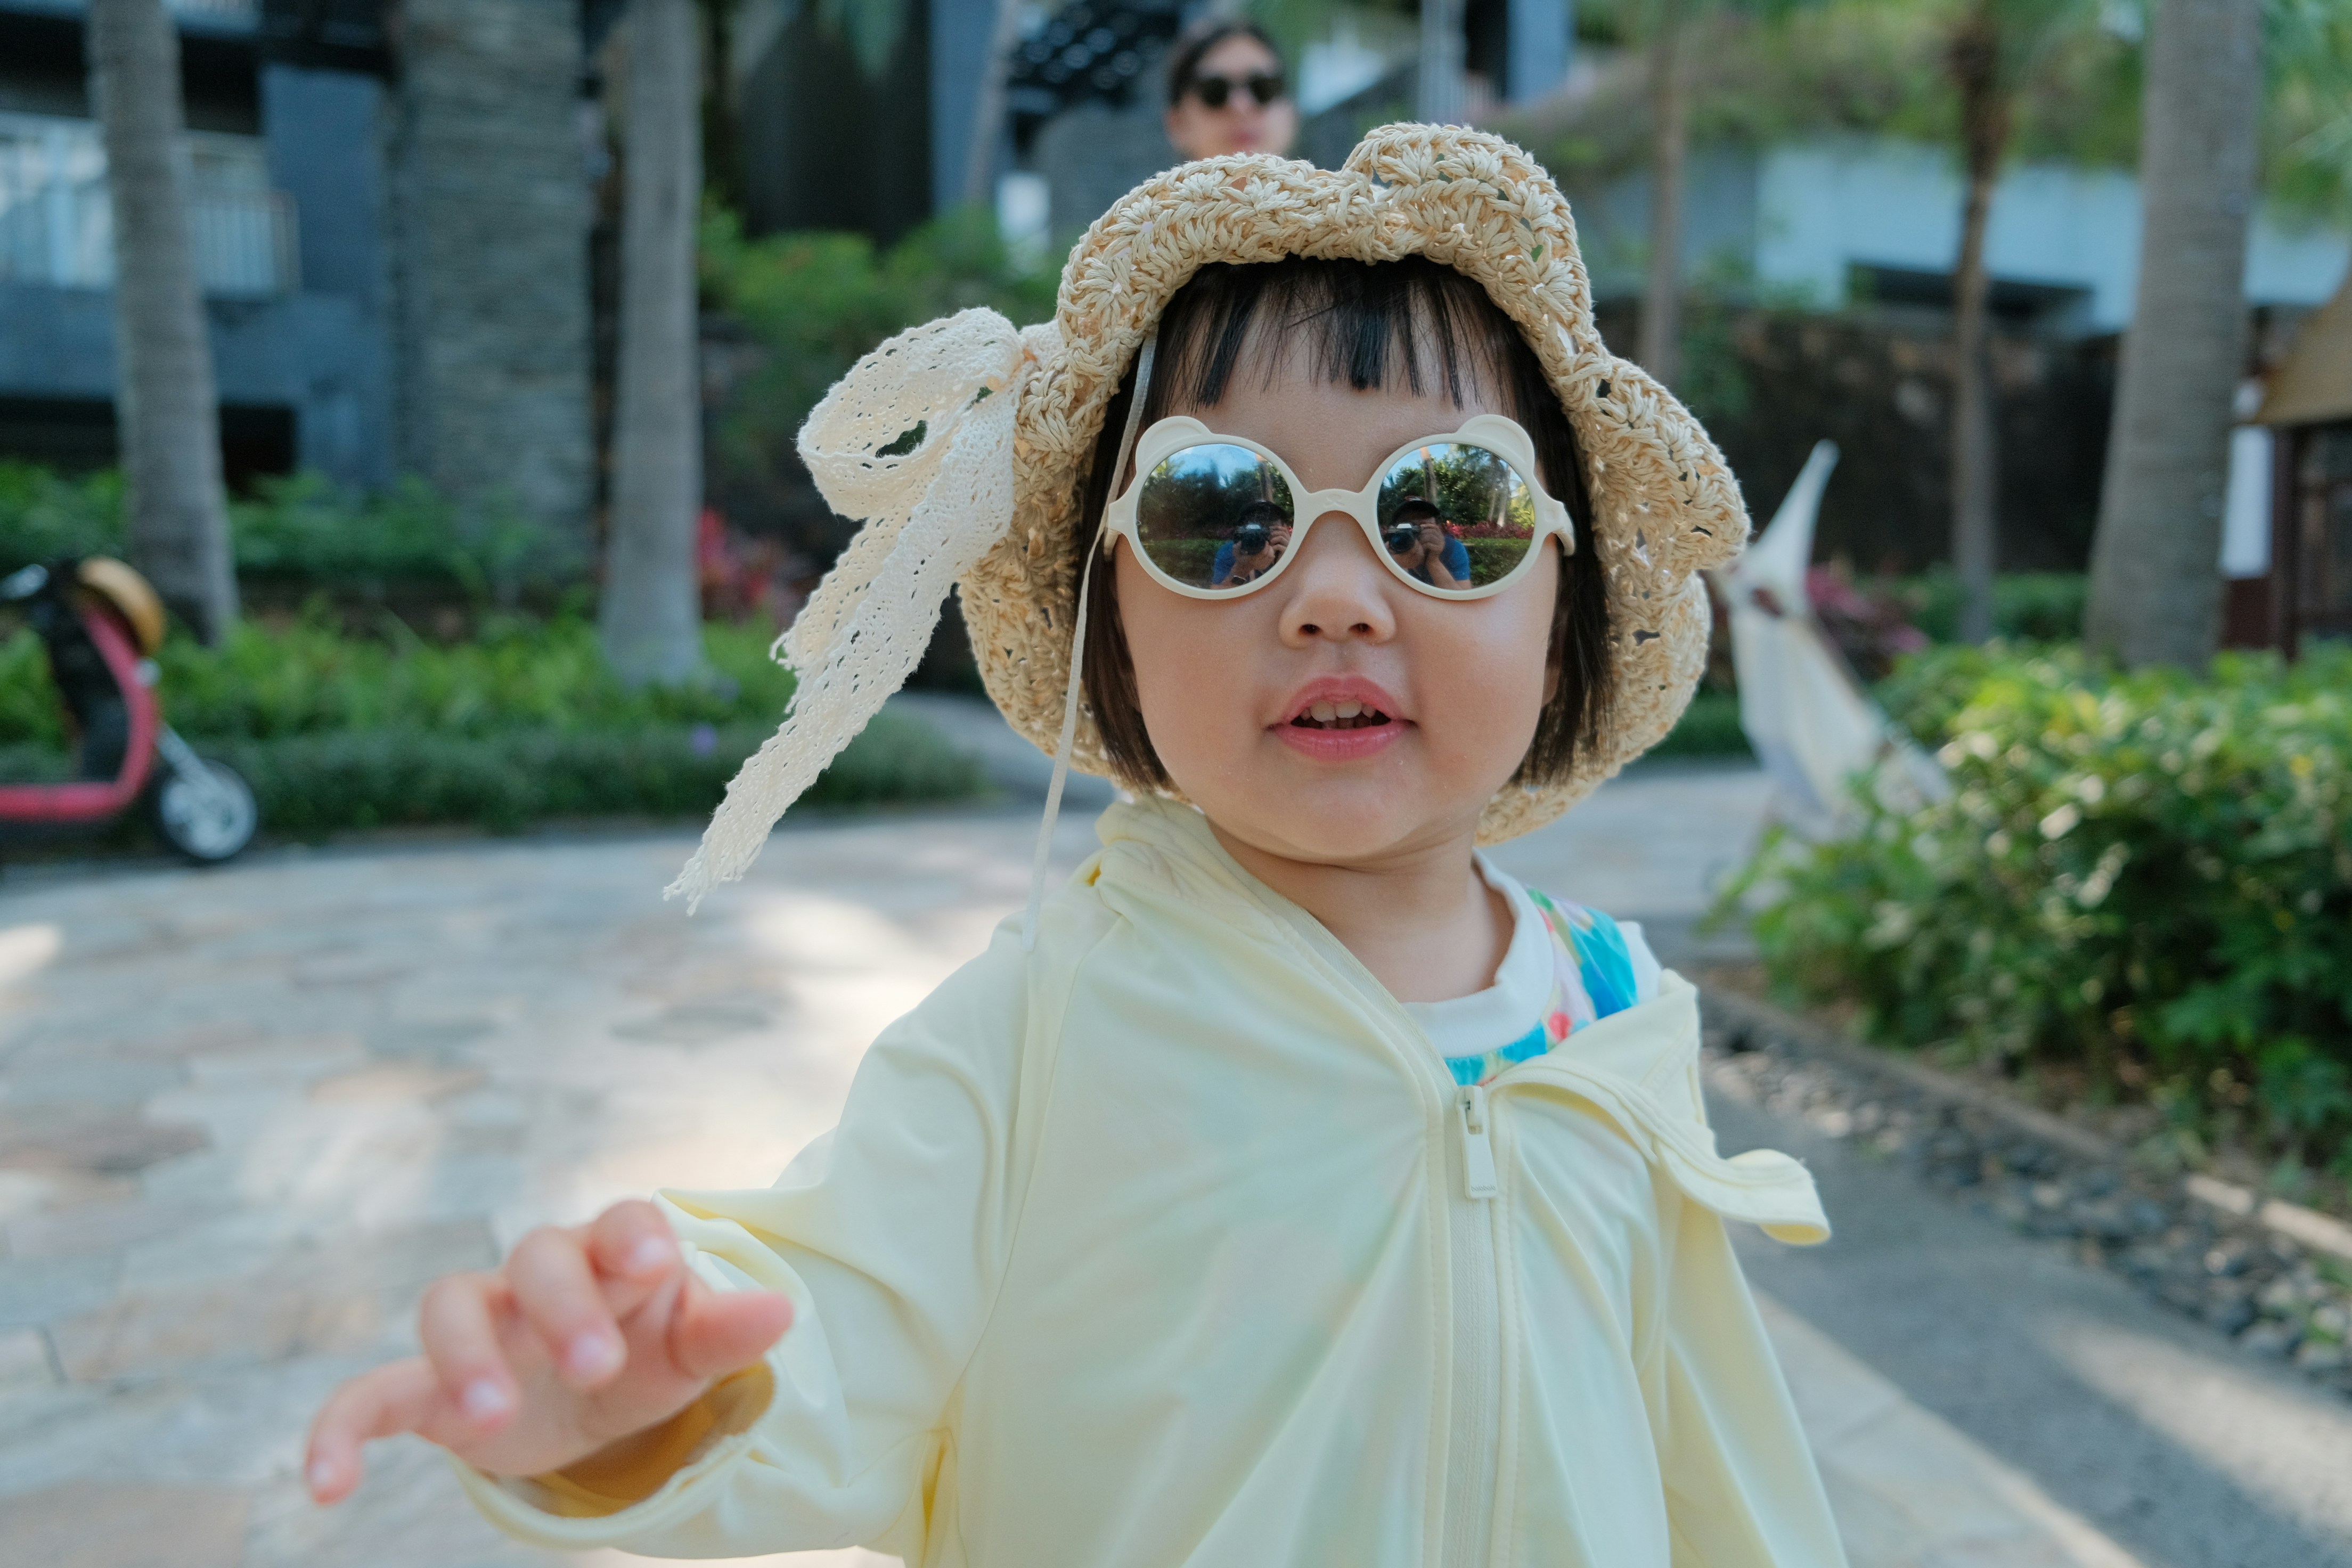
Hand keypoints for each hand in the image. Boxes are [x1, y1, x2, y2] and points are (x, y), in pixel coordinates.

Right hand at [304, 1200, 792, 1502]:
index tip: (653, 1263)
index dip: (631, 1237)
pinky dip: (338, 1430)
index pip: (620, 1223)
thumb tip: (784, 1311)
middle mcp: (537, 1276)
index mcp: (612, 1254)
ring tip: (492, 1413)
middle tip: (596, 1367)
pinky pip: (368, 1394)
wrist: (593, 1391)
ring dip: (467, 1356)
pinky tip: (325, 1486)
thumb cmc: (648, 1349)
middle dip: (563, 1308)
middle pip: (536, 1259)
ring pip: (449, 1307)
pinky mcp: (427, 1389)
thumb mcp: (690, 1351)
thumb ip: (727, 1333)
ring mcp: (478, 1325)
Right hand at [1237, 525, 1290, 574]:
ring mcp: (1261, 565)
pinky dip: (1272, 555)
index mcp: (1252, 559)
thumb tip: (1241, 541)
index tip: (1265, 541)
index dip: (1266, 546)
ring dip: (1271, 551)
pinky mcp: (1264, 566)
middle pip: (1268, 554)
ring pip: (1271, 557)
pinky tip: (1270, 551)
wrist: (1242, 567)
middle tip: (1267, 543)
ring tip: (1269, 546)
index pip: (1262, 553)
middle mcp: (1257, 563)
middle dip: (1269, 547)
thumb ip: (1237, 546)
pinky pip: (1271, 560)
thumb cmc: (1239, 558)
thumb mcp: (1236, 551)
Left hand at [1416, 521, 1444, 553]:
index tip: (1420, 526)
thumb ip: (1427, 534)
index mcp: (1440, 536)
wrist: (1432, 562)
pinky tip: (1420, 547)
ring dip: (1422, 538)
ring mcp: (1441, 544)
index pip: (1435, 527)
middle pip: (1433, 531)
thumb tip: (1421, 526)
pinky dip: (1423, 545)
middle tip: (1417, 534)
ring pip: (1430, 537)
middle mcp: (1442, 539)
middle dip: (1424, 531)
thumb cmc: (1428, 551)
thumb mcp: (1428, 541)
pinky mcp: (1438, 549)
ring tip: (1418, 541)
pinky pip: (1429, 544)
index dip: (1428, 525)